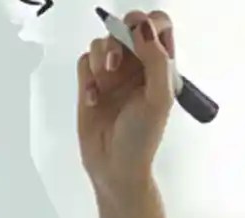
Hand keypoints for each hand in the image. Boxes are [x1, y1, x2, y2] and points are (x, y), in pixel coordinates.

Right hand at [77, 9, 176, 196]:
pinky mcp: (91, 82)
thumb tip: (143, 27)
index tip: (137, 38)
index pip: (158, 25)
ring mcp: (113, 72)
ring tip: (106, 87)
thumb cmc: (141, 137)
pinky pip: (83, 61)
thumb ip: (156, 60)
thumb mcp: (158, 98)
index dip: (147, 24)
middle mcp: (138, 65)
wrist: (114, 166)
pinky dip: (87, 78)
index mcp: (161, 66)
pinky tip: (94, 100)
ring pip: (101, 42)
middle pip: (126, 25)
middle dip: (118, 38)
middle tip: (116, 63)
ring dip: (101, 61)